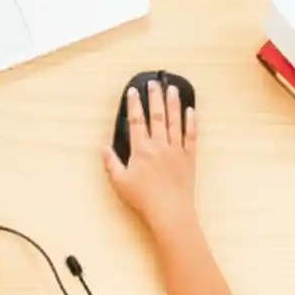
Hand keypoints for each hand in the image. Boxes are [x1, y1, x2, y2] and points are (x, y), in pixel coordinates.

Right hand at [103, 82, 199, 235]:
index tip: (133, 91)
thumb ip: (111, 163)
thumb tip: (103, 148)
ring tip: (172, 89)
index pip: (136, 121)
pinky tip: (191, 110)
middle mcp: (159, 145)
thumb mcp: (120, 182)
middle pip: (156, 115)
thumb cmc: (143, 199)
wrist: (170, 212)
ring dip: (173, 103)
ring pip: (174, 121)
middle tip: (154, 82)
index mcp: (141, 149)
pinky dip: (191, 122)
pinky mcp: (189, 157)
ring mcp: (176, 150)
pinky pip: (191, 136)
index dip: (134, 104)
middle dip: (154, 97)